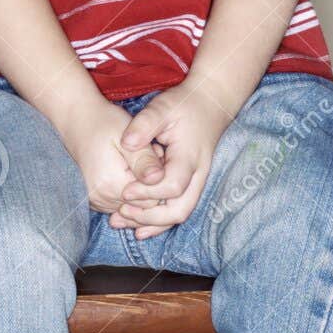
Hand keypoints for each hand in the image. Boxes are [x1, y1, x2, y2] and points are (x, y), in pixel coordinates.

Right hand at [60, 99, 166, 215]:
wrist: (78, 120)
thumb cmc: (104, 123)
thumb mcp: (128, 137)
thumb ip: (145, 161)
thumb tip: (159, 179)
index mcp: (110, 185)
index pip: (151, 199)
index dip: (160, 178)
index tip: (155, 153)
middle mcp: (101, 199)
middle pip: (142, 204)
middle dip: (150, 183)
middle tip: (147, 154)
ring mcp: (96, 202)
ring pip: (132, 205)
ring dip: (139, 187)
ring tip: (135, 160)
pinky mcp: (95, 200)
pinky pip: (121, 203)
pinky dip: (128, 189)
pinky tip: (126, 169)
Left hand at [110, 82, 230, 238]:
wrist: (210, 104)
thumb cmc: (184, 105)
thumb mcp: (162, 107)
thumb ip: (145, 124)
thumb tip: (127, 143)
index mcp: (190, 157)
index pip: (172, 185)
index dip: (148, 193)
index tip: (125, 192)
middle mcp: (197, 175)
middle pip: (179, 209)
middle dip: (150, 217)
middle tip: (122, 212)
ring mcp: (196, 182)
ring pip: (179, 213)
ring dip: (152, 224)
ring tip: (122, 224)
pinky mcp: (190, 185)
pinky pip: (177, 209)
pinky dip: (158, 221)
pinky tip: (137, 228)